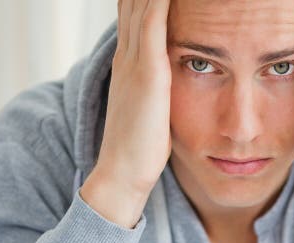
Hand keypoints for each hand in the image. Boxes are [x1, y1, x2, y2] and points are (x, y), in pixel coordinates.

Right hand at [81, 0, 170, 227]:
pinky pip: (155, 19)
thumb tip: (171, 75)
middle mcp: (128, 52)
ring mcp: (135, 60)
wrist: (122, 175)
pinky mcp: (147, 72)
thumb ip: (157, 83)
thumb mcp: (150, 106)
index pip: (136, 6)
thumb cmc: (141, 147)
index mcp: (130, 58)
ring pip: (143, 0)